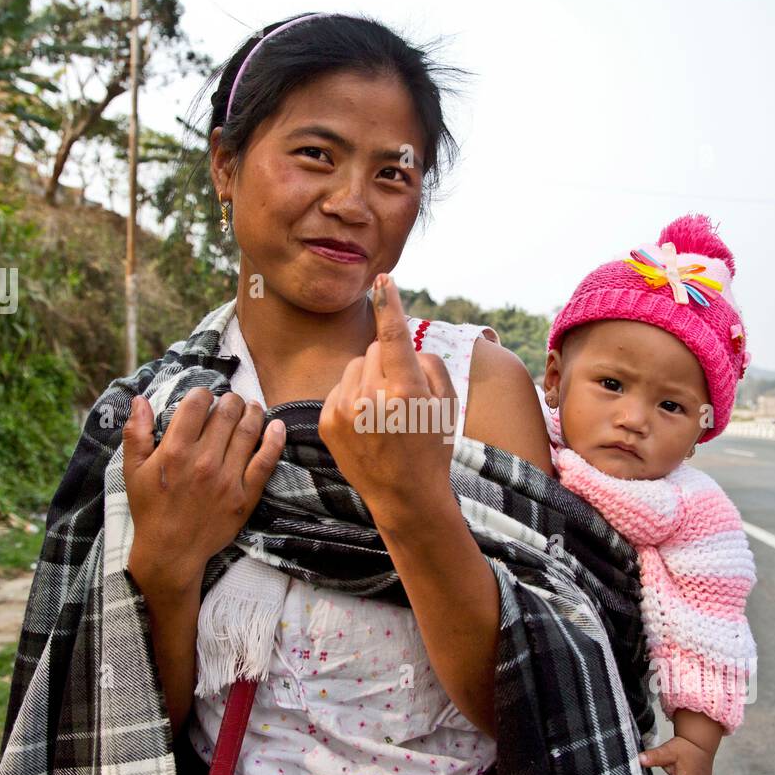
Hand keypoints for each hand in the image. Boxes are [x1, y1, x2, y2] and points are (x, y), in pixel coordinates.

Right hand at [122, 388, 285, 599]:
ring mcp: (227, 478)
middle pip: (226, 413)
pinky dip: (274, 440)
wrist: (171, 551)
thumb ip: (135, 434)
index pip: (197, 404)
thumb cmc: (150, 509)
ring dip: (252, 412)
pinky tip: (277, 426)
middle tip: (231, 402)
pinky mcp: (245, 496)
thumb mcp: (133, 471)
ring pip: (248, 431)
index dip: (203, 393)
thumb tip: (140, 400)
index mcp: (175, 450)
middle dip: (230, 400)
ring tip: (251, 407)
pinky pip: (266, 461)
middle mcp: (204, 461)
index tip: (205, 397)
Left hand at [318, 273, 456, 525]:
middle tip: (402, 395)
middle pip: (375, 349)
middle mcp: (371, 398)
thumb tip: (403, 341)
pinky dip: (352, 396)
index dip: (389, 304)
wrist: (404, 495)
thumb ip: (428, 364)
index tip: (383, 279)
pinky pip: (340, 387)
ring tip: (383, 412)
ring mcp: (345, 411)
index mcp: (406, 391)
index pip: (394, 336)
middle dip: (388, 361)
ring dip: (368, 377)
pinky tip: (366, 422)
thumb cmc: (431, 447)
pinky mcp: (328, 422)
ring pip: (355, 366)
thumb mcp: (446, 404)